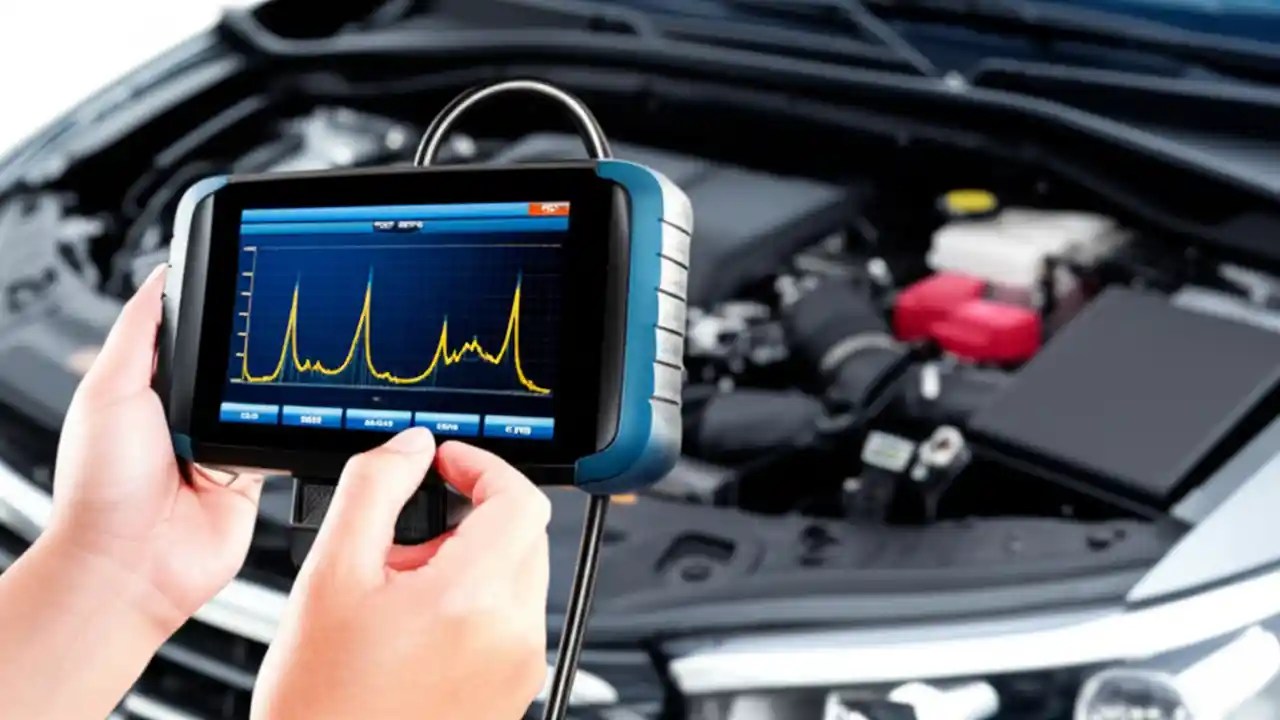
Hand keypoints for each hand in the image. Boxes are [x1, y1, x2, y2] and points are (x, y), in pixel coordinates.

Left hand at [47, 265, 263, 633]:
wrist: (130, 566)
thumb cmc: (101, 487)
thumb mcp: (109, 389)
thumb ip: (139, 331)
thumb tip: (165, 274)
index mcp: (150, 387)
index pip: (194, 332)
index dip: (218, 307)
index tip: (246, 280)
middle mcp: (189, 414)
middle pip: (237, 361)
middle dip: (252, 351)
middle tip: (268, 334)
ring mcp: (224, 444)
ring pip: (268, 398)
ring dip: (275, 394)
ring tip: (272, 386)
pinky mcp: (254, 475)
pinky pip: (286, 442)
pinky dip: (293, 432)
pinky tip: (292, 421)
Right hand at [251, 429, 551, 719]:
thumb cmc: (321, 704)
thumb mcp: (329, 577)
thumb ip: (373, 490)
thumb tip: (410, 447)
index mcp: (473, 599)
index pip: (520, 498)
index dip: (482, 465)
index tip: (445, 463)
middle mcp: (513, 634)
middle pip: (523, 534)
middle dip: (469, 517)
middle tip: (405, 540)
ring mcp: (520, 666)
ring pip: (517, 575)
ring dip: (470, 560)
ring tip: (400, 592)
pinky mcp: (514, 691)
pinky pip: (511, 619)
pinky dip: (475, 602)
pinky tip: (416, 627)